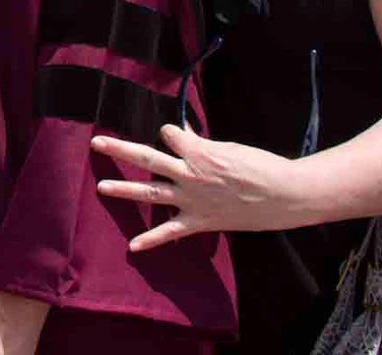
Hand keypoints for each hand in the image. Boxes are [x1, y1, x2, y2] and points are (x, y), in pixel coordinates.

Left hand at [91, 123, 296, 250]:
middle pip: (147, 158)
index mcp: (199, 152)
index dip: (172, 134)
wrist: (285, 195)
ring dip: (123, 190)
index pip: (170, 135)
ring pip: (150, 193)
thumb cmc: (262, 166)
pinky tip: (133, 246)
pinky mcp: (200, 221)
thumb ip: (202, 145)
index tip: (177, 136)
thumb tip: (183, 138)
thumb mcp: (230, 148)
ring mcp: (192, 199)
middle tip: (97, 143)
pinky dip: (151, 240)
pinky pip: (170, 232)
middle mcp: (189, 175)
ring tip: (100, 187)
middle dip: (120, 150)